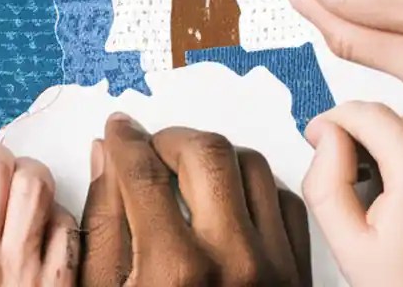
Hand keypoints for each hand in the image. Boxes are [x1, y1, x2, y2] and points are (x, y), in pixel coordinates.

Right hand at [81, 115, 309, 285]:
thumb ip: (103, 225)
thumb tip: (107, 160)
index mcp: (173, 271)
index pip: (143, 171)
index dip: (126, 140)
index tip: (118, 129)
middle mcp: (231, 262)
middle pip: (205, 152)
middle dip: (170, 137)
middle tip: (150, 147)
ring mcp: (274, 267)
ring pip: (250, 164)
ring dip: (215, 155)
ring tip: (186, 168)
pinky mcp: (299, 274)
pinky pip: (283, 199)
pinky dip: (254, 185)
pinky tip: (226, 196)